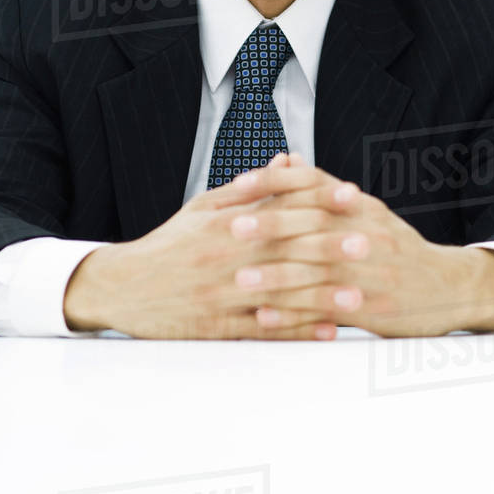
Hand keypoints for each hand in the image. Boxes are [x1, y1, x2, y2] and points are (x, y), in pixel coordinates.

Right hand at [63, 152, 341, 338]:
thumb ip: (249, 187)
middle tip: (371, 242)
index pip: (279, 207)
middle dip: (331, 246)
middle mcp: (225, 258)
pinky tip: (326, 331)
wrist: (121, 287)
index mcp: (224, 224)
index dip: (318, 200)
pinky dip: (295, 331)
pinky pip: (262, 330)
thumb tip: (289, 161)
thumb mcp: (202, 207)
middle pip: (286, 250)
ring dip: (322, 296)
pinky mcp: (216, 327)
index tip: (353, 196)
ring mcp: (222, 295)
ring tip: (360, 295)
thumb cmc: (169, 244)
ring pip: (279, 294)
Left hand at [225, 154, 493, 335]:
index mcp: (361, 208)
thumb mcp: (364, 211)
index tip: (239, 184)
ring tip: (240, 279)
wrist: (450, 287)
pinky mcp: (373, 308)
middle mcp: (369, 235)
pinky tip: (265, 315)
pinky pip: (328, 310)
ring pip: (320, 272)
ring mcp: (372, 273)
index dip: (276, 184)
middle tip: (233, 229)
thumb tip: (285, 159)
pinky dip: (294, 314)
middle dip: (272, 227)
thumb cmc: (394, 247)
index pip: (315, 186)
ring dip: (277, 276)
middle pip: (317, 226)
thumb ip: (323, 187)